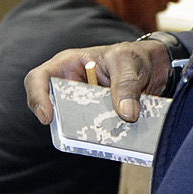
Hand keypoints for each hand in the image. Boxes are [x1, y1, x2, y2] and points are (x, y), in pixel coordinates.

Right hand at [24, 38, 173, 125]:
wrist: (155, 68)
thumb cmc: (134, 56)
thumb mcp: (128, 62)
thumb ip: (126, 85)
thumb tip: (126, 114)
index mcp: (68, 65)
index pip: (38, 79)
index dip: (37, 97)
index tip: (47, 117)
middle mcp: (70, 86)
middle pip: (53, 107)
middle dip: (64, 121)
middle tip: (81, 130)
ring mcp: (83, 105)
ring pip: (74, 124)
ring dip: (88, 131)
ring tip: (105, 134)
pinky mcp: (98, 119)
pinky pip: (94, 132)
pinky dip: (104, 136)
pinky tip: (118, 137)